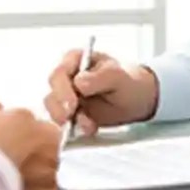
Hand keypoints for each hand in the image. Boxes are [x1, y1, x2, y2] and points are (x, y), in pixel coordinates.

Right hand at [42, 50, 158, 135]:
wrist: (136, 100)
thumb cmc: (126, 82)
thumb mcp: (118, 77)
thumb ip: (100, 77)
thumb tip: (78, 82)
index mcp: (75, 59)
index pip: (60, 73)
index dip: (62, 90)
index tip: (72, 105)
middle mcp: (67, 77)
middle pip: (53, 93)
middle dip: (60, 108)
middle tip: (71, 118)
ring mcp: (66, 96)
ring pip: (54, 110)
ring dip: (67, 121)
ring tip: (89, 126)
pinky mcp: (70, 114)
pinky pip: (64, 123)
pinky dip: (73, 128)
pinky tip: (88, 130)